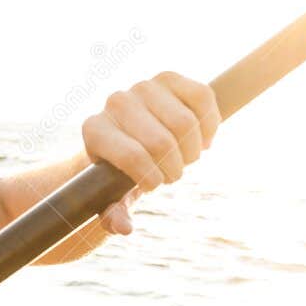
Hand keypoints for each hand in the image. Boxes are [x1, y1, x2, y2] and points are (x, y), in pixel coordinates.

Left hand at [80, 71, 219, 235]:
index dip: (152, 177)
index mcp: (94, 129)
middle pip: (163, 142)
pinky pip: (204, 98)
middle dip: (175, 167)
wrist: (128, 138)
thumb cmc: (117, 172)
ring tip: (184, 158)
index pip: (133, 156)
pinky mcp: (169, 77)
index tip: (153, 184)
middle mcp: (115, 102)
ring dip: (192, 150)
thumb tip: (124, 227)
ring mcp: (142, 87)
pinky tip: (202, 140)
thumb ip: (113, 213)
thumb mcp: (111, 195)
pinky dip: (210, 125)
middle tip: (172, 174)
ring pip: (186, 122)